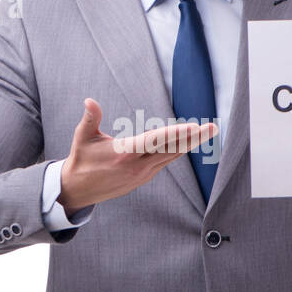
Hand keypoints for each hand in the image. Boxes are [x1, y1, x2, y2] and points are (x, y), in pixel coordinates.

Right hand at [58, 98, 217, 212]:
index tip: (194, 127)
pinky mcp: (143, 178)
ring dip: (190, 144)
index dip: (176, 133)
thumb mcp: (82, 138)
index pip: (155, 141)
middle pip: (170, 149)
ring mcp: (142, 175)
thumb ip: (90, 118)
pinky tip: (190, 142)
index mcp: (124, 153)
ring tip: (208, 132)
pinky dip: (178, 151)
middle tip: (213, 127)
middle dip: (193, 138)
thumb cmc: (80, 160)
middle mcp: (137, 166)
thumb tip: (89, 101)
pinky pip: (164, 162)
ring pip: (170, 156)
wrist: (78, 191)